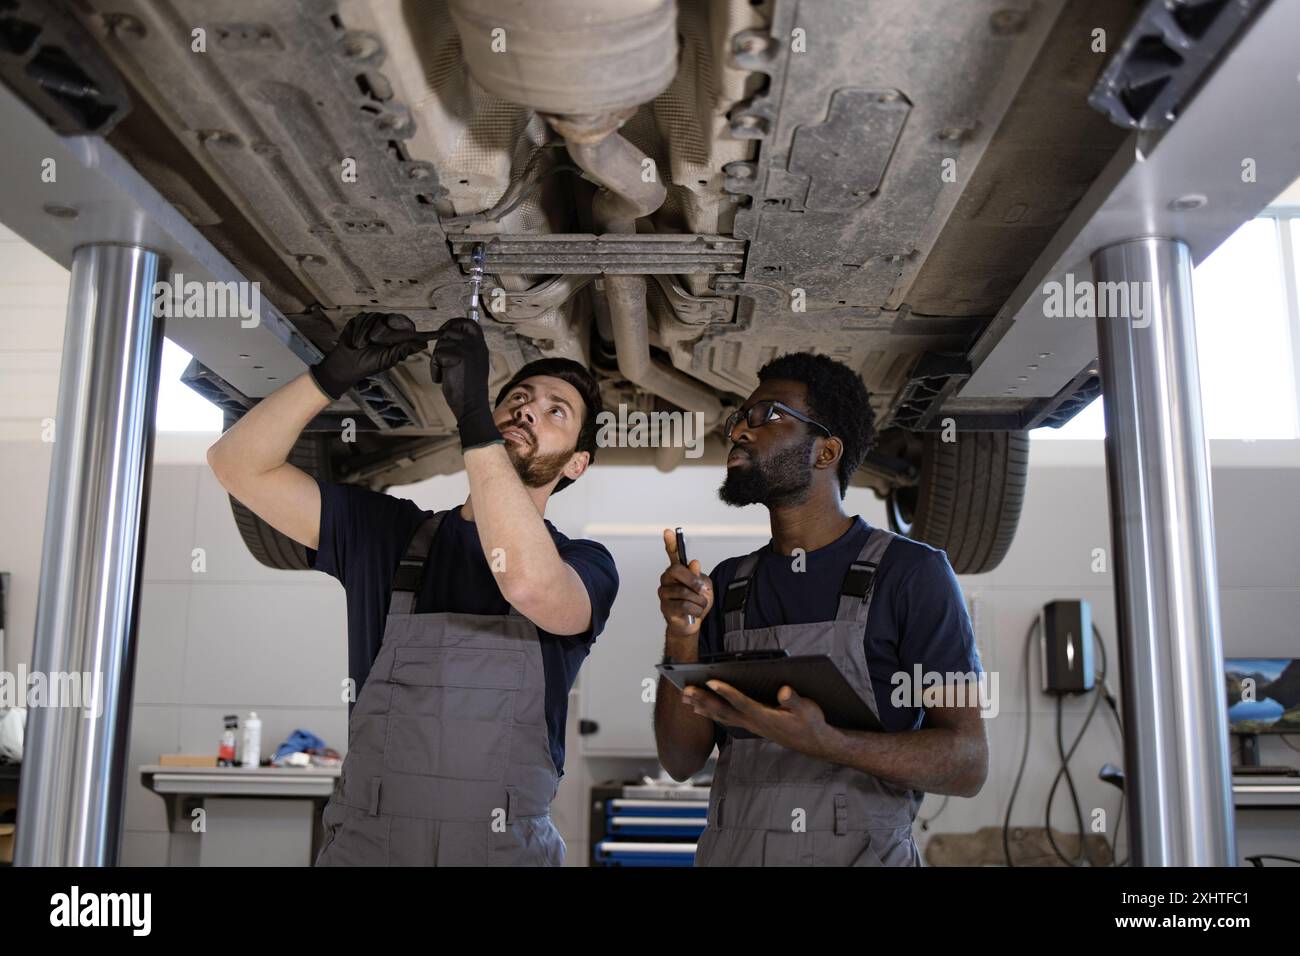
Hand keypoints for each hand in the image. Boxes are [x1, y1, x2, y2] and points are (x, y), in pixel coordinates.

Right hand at [309, 311, 434, 399]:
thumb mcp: (388, 359)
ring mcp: (373, 323)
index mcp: (395, 339)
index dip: (422, 332)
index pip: (410, 332)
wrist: (347, 363)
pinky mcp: (361, 320)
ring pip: (377, 317)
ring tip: (364, 344)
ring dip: (368, 331)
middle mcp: (386, 329)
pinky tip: (358, 338)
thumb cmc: (367, 364)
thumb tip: (423, 344)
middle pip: (392, 319)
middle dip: (383, 329)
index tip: (436, 334)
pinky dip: (360, 328)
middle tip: (374, 341)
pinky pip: (364, 317)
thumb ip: (404, 349)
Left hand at [430, 317, 500, 449]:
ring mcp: (468, 349)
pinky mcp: (457, 356)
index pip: (469, 323)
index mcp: (480, 346)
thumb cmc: (468, 389)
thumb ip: (466, 349)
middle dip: (441, 344)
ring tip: (446, 373)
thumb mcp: (472, 364)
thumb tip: (448, 335)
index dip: (454, 323)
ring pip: (441, 344)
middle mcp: (476, 345)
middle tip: (442, 360)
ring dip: (437, 360)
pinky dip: (435, 369)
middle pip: (450, 331)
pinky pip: (436, 356)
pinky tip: (444, 378)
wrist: (472, 406)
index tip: (444, 331)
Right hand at [658, 528, 712, 637]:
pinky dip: (695, 610)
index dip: (671, 542)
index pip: (672, 554)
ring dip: (698, 600)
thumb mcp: (704, 587)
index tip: (669, 531)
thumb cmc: (698, 601)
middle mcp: (667, 579)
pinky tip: (695, 612)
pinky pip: (683, 605)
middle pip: (677, 571)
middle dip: (693, 580)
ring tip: (700, 605)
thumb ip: (699, 576)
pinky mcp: (665, 607)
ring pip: (683, 592)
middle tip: (702, 589)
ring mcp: (664, 592)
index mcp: (678, 571)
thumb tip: (694, 563)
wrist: (693, 622)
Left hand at [683, 681, 839, 758]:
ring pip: (722, 716)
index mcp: (766, 717)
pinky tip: (699, 709)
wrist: (814, 743)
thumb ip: (794, 700)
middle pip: (725, 711)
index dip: (727, 692)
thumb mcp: (808, 710)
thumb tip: (784, 691)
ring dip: (702, 706)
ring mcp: (751, 726)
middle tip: (686, 690)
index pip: (742, 703)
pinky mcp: (751, 726)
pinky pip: (726, 719)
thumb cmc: (811, 723)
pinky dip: (711, 713)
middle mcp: (754, 723)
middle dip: (704, 700)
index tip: (711, 682)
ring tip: (685, 698)